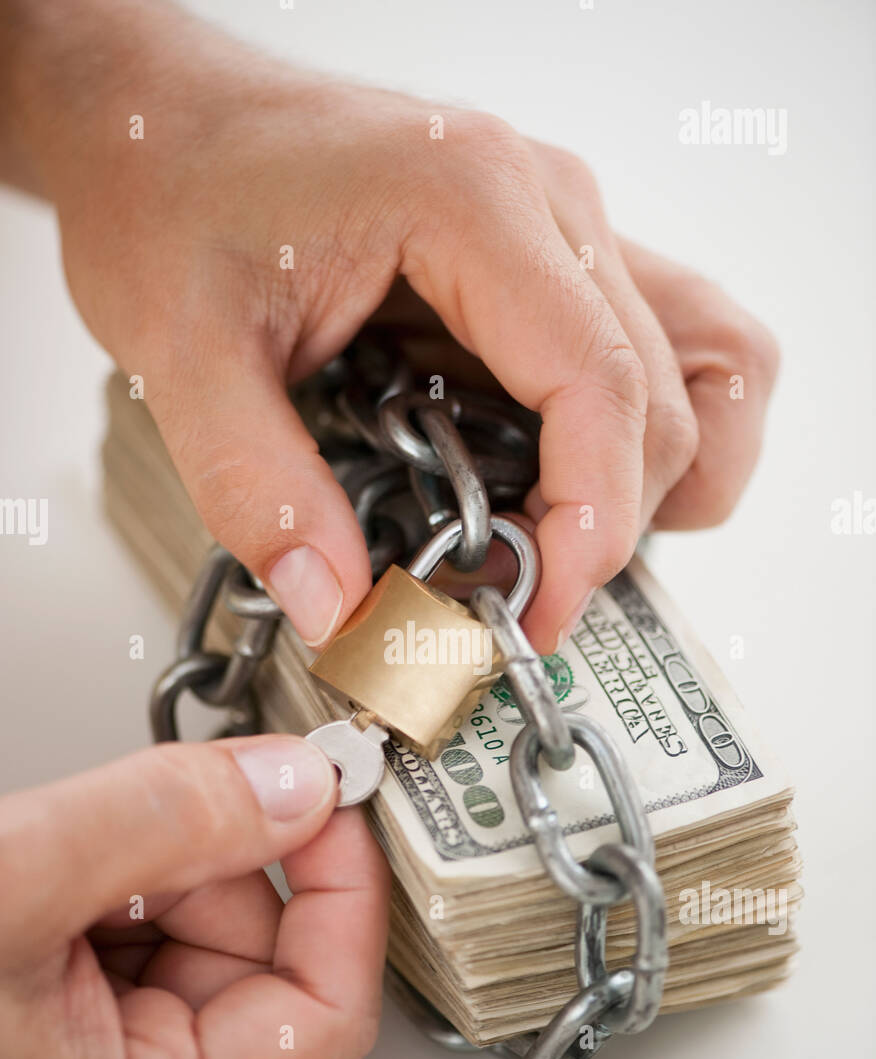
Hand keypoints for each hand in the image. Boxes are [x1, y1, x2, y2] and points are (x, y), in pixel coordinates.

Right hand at [0, 735, 387, 1058]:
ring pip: (198, 940)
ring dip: (161, 864)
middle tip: (174, 799)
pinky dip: (120, 879)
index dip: (344, 895)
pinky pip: (138, 938)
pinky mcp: (57, 1037)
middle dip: (223, 862)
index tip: (337, 801)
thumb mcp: (15, 879)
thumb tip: (296, 788)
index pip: (323, 1017)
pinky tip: (56, 867)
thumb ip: (171, 822)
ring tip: (72, 849)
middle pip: (261, 966)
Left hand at [1, 1, 777, 651]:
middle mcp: (548, 204)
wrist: (165, 122)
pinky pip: (663, 352)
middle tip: (508, 603)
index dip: (588, 524)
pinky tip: (562, 484)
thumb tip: (345, 615)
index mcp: (471, 203)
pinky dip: (642, 440)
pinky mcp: (551, 261)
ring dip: (649, 483)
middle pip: (661, 399)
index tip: (536, 614)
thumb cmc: (174, 195)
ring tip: (550, 548)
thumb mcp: (186, 354)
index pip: (597, 386)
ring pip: (697, 372)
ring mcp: (562, 228)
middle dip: (601, 527)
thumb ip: (263, 491)